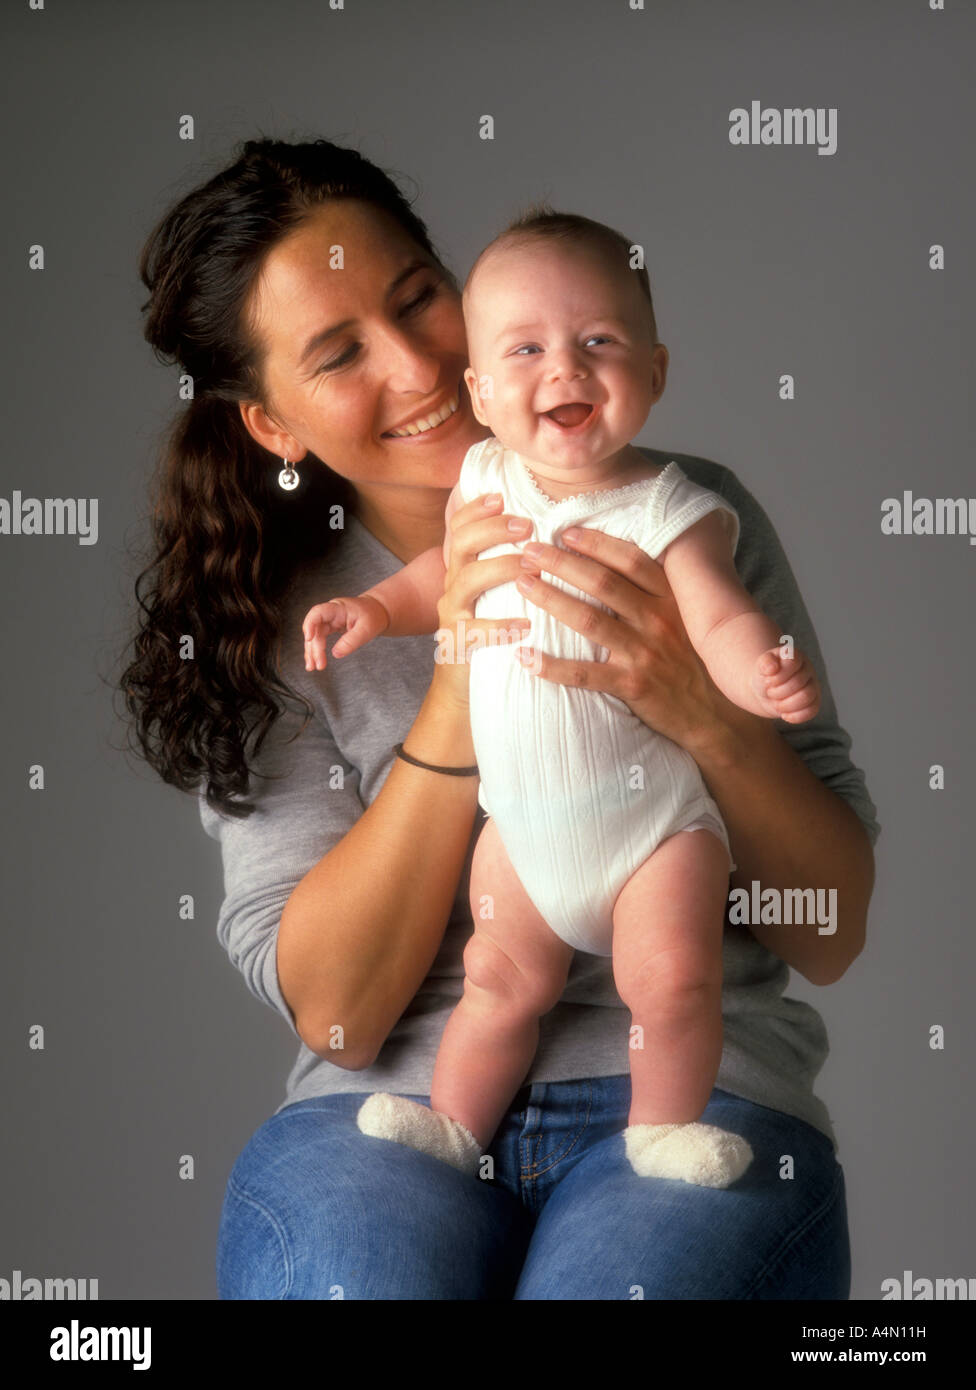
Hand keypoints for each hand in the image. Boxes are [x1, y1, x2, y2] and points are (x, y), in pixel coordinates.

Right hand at [303, 595, 389, 669]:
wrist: (377, 611)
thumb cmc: (373, 616)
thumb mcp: (367, 629)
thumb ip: (351, 641)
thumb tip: (336, 654)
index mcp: (338, 608)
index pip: (318, 612)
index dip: (310, 624)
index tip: (309, 638)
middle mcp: (330, 613)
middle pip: (316, 629)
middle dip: (315, 647)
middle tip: (318, 665)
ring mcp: (329, 620)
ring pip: (315, 636)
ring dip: (312, 651)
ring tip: (312, 667)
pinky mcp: (330, 628)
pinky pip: (319, 639)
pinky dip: (317, 650)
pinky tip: (315, 661)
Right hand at [431, 492, 534, 708]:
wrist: (467, 686)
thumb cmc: (496, 634)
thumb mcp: (501, 595)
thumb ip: (515, 568)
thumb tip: (555, 537)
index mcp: (464, 569)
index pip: (460, 527)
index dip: (476, 509)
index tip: (502, 497)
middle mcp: (453, 586)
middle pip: (461, 544)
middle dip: (494, 530)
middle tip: (528, 527)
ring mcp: (453, 614)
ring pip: (467, 580)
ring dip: (502, 568)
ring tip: (532, 569)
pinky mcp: (457, 644)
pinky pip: (474, 631)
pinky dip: (501, 627)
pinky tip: (526, 625)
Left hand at [511, 528, 738, 754]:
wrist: (720, 716)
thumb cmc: (699, 663)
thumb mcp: (692, 619)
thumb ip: (662, 593)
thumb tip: (622, 564)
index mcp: (673, 599)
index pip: (630, 560)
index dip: (596, 543)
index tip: (566, 531)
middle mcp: (659, 621)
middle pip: (602, 582)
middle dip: (561, 562)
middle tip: (530, 549)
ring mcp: (645, 653)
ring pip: (587, 619)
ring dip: (550, 598)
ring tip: (522, 583)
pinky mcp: (633, 685)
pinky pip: (583, 674)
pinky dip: (551, 666)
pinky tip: (524, 656)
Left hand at [752, 646, 820, 723]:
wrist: (765, 692)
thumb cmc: (764, 676)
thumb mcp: (760, 667)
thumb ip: (765, 662)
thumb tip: (772, 667)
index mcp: (795, 656)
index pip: (792, 663)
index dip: (778, 676)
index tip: (767, 679)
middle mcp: (807, 669)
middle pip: (797, 682)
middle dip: (777, 691)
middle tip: (769, 692)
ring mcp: (812, 686)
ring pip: (807, 696)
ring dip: (786, 704)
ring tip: (776, 703)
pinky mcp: (813, 702)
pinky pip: (812, 711)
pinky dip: (795, 716)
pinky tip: (784, 714)